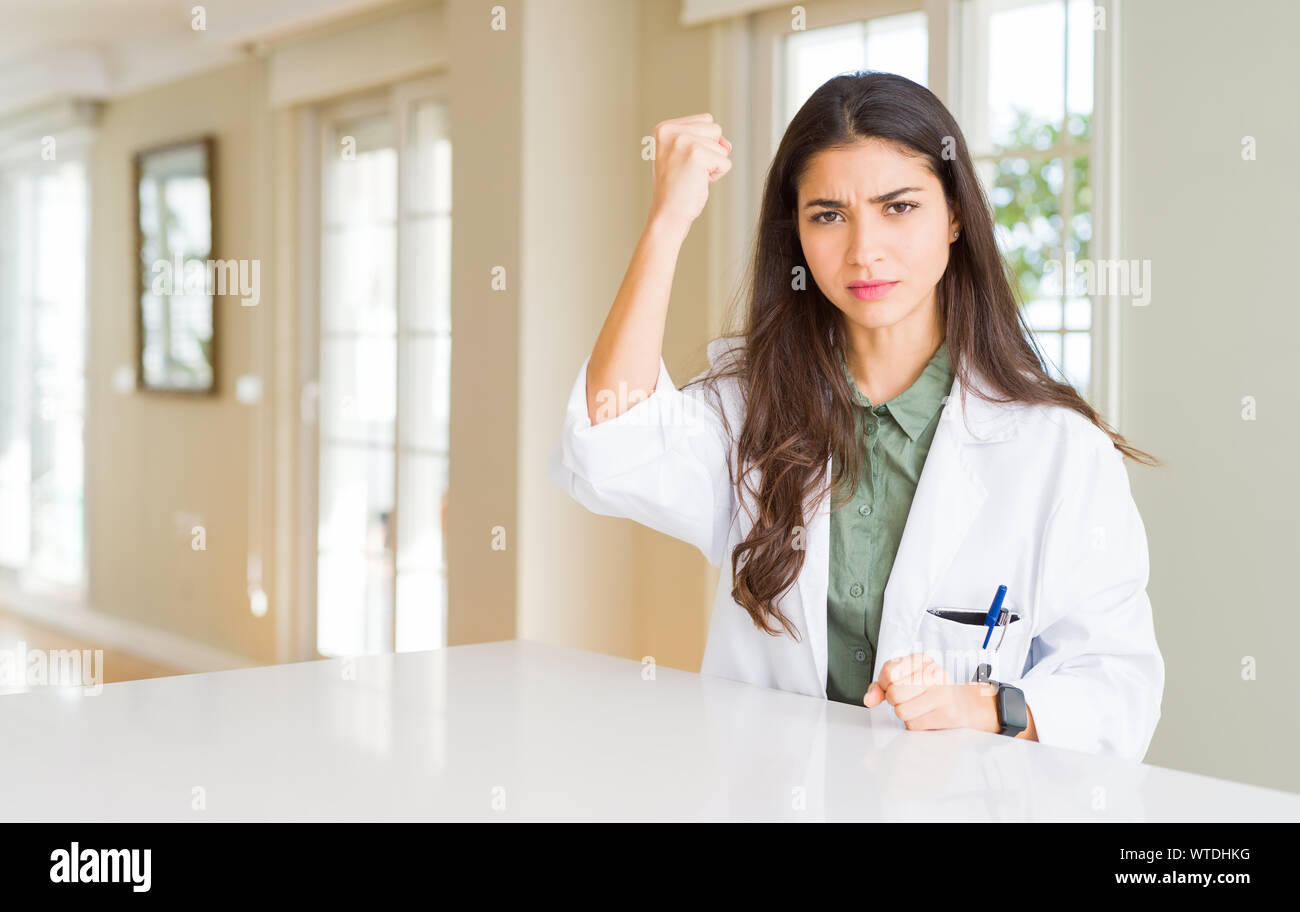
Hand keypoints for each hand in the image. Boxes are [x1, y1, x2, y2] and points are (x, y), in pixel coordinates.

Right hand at [649, 113, 731, 229]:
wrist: (668, 214)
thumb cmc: (676, 188)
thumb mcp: (686, 156)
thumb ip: (706, 141)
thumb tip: (727, 144)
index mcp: (664, 128)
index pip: (706, 121)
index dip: (704, 143)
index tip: (685, 161)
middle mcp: (671, 131)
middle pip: (715, 129)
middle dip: (710, 152)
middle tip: (690, 170)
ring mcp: (683, 141)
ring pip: (722, 146)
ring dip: (713, 165)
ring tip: (693, 176)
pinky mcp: (697, 155)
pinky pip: (725, 162)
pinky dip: (716, 176)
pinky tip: (698, 182)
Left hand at [864, 653, 999, 732]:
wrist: (963, 704)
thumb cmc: (928, 690)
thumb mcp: (904, 679)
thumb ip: (880, 687)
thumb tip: (869, 699)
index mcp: (921, 660)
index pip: (889, 672)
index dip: (885, 684)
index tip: (892, 686)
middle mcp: (934, 673)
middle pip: (894, 693)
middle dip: (895, 700)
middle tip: (907, 698)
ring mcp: (942, 694)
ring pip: (901, 711)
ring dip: (904, 713)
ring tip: (917, 706)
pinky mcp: (947, 714)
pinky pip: (913, 724)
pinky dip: (914, 723)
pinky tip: (926, 715)